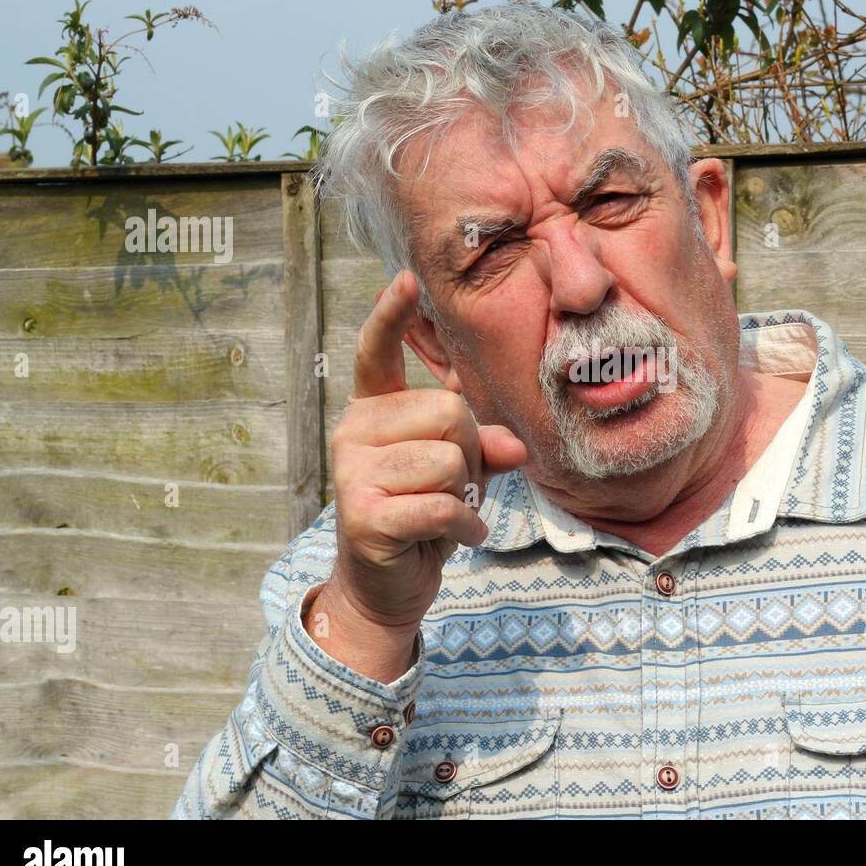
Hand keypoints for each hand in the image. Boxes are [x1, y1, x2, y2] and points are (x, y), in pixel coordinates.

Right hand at [317, 270, 525, 663]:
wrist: (386, 588)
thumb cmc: (424, 516)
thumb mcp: (462, 472)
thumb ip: (485, 445)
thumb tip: (512, 444)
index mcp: (374, 410)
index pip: (376, 352)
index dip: (391, 315)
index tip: (405, 278)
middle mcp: (354, 432)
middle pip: (448, 413)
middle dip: (472, 452)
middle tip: (457, 485)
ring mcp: (353, 474)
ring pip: (450, 461)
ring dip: (469, 496)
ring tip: (450, 514)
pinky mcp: (364, 516)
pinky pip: (444, 507)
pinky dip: (466, 528)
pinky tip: (456, 539)